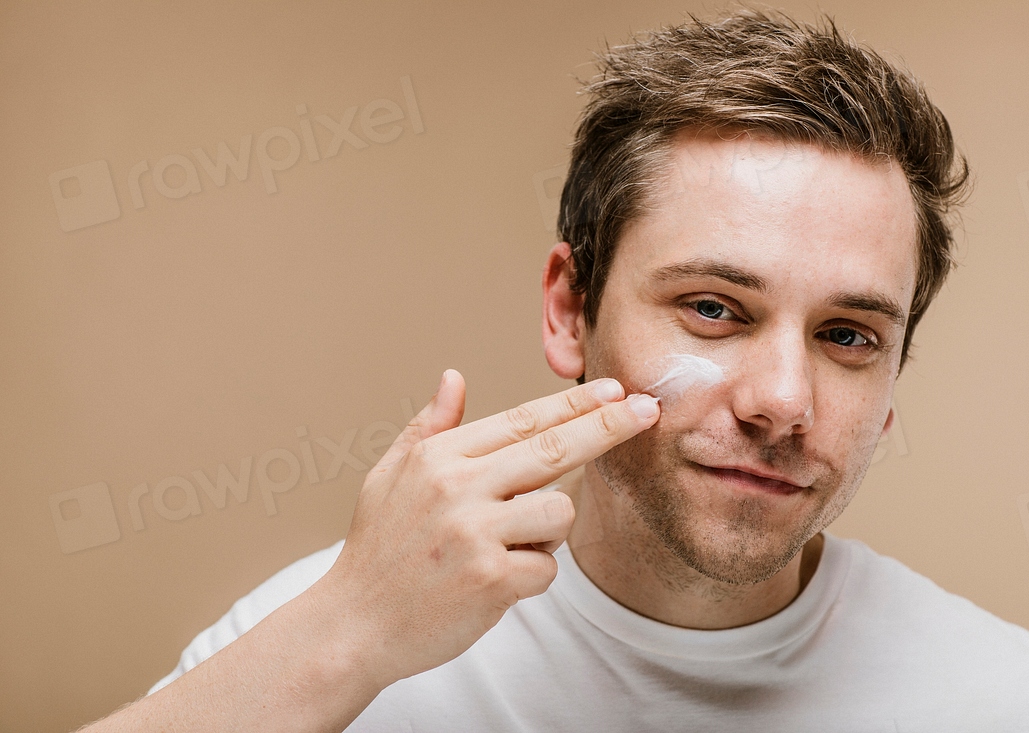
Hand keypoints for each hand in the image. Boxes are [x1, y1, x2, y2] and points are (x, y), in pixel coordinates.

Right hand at [319, 369, 660, 684]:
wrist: (352, 624)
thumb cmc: (377, 549)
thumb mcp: (390, 475)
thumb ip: (429, 427)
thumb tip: (454, 377)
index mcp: (439, 457)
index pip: (522, 420)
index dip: (574, 405)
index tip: (615, 390)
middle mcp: (459, 488)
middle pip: (554, 449)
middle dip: (609, 427)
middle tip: (649, 410)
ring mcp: (475, 533)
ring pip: (560, 512)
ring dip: (549, 530)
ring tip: (509, 544)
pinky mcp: (490, 578)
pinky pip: (547, 566)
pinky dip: (533, 575)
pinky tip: (498, 581)